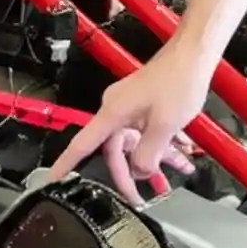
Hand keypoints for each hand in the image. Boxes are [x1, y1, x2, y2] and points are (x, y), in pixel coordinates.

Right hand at [50, 43, 208, 203]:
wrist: (193, 52)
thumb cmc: (178, 80)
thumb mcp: (164, 125)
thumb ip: (148, 153)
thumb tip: (139, 171)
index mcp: (113, 113)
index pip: (83, 144)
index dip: (66, 163)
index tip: (52, 178)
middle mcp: (117, 109)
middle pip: (115, 150)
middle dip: (131, 172)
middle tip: (140, 195)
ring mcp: (131, 105)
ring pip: (136, 141)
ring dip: (156, 157)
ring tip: (178, 169)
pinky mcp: (145, 103)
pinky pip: (147, 130)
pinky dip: (162, 142)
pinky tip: (182, 149)